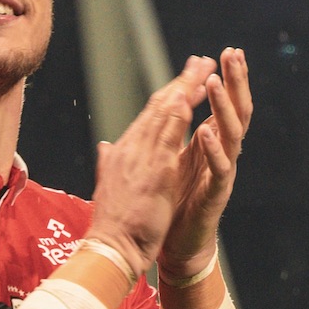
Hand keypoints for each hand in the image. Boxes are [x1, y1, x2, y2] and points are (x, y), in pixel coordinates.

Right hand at [89, 58, 217, 264]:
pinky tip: (190, 100)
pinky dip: (178, 117)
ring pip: (164, 114)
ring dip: (185, 89)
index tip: (187, 80)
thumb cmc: (114, 222)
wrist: (110, 247)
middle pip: (159, 106)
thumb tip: (105, 145)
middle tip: (202, 61)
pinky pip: (168, 138)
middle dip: (182, 82)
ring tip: (203, 70)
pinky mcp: (154, 172)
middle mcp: (131, 147)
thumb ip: (108, 161)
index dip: (170, 94)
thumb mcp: (110, 184)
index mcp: (124, 151)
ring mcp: (141, 158)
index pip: (150, 115)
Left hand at [160, 48, 252, 279]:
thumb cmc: (177, 202)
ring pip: (232, 134)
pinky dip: (213, 149)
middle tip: (233, 55)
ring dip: (223, 107)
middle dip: (235, 82)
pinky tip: (205, 131)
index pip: (224, 104)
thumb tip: (173, 103)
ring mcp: (223, 173)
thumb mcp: (176, 159)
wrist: (179, 245)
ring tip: (214, 83)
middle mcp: (224, 154)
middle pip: (237, 111)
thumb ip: (178, 133)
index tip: (227, 52)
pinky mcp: (217, 194)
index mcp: (213, 144)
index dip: (227, 79)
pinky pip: (220, 168)